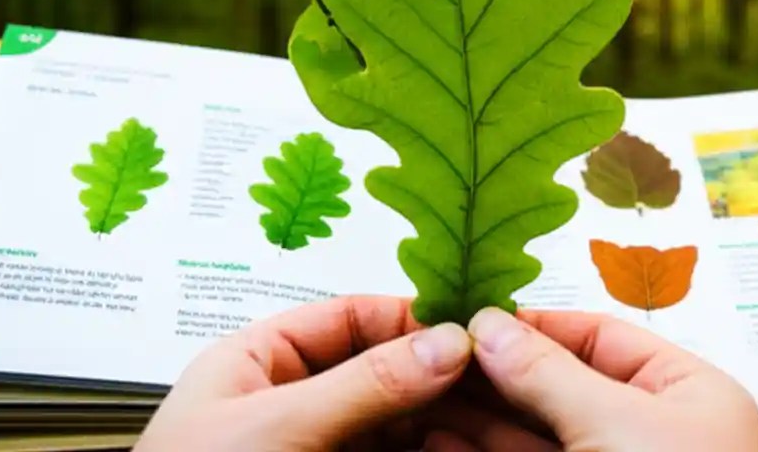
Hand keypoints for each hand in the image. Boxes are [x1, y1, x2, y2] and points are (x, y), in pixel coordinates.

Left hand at [135, 295, 470, 450]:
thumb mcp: (276, 429)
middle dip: (439, 374)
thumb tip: (445, 342)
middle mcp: (290, 401)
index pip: (349, 319)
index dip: (412, 319)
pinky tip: (460, 450)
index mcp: (257, 362)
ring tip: (494, 418)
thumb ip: (362, 386)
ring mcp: (315, 449)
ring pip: (395, 423)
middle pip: (382, 371)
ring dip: (443, 419)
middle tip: (500, 379)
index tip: (472, 329)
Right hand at [424, 307, 757, 451]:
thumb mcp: (617, 428)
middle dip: (492, 371)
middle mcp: (649, 434)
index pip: (597, 338)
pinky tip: (437, 440)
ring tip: (417, 392)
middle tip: (429, 352)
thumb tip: (489, 324)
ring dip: (475, 417)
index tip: (466, 316)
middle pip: (558, 385)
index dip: (530, 324)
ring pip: (533, 435)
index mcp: (685, 396)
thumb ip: (549, 373)